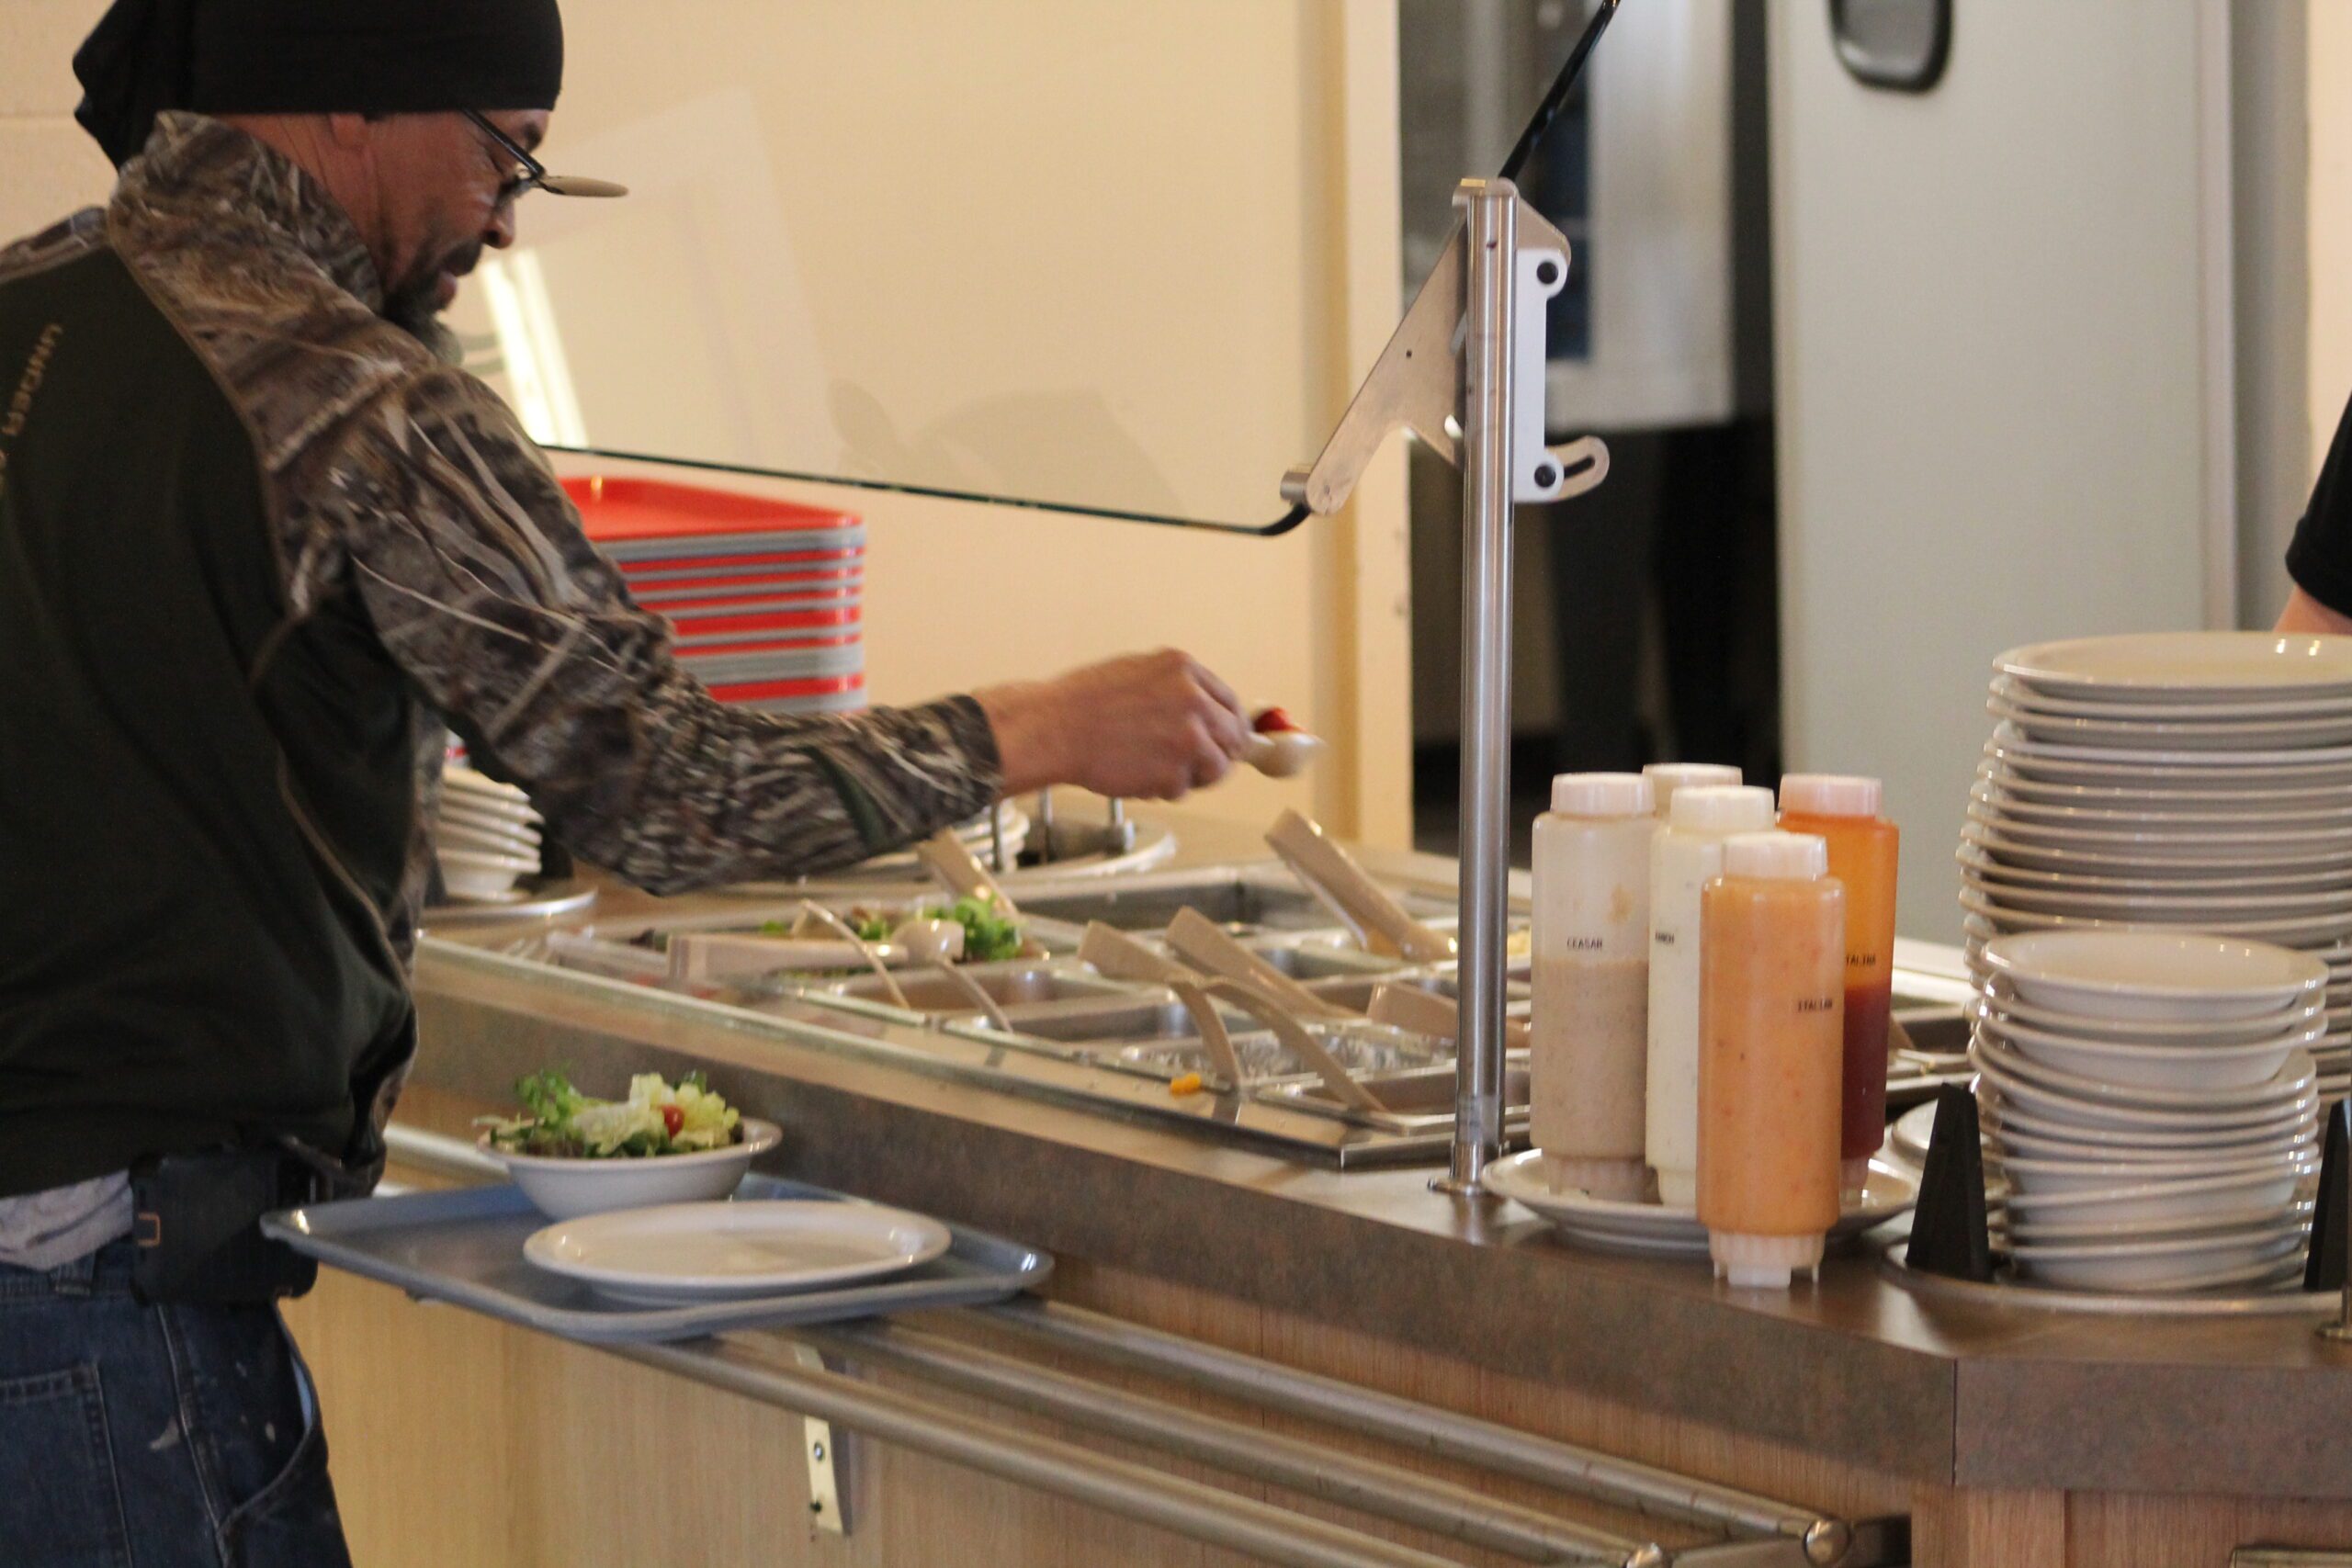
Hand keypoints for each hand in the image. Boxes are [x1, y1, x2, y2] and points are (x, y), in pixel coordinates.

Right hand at [976, 649, 1252, 799]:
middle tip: (1198, 767)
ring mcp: (1188, 736)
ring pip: (1216, 768)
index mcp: (1184, 669)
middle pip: (1234, 738)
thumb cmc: (1082, 704)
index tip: (1226, 741)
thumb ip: (1177, 689)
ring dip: (1191, 776)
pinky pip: (1184, 789)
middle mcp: (1193, 699)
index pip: (1229, 703)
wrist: (1053, 729)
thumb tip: (1206, 711)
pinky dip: (1163, 789)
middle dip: (1218, 756)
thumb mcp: (1138, 673)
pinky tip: (1135, 774)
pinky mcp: (1176, 771)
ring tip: (1155, 770)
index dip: (1229, 727)